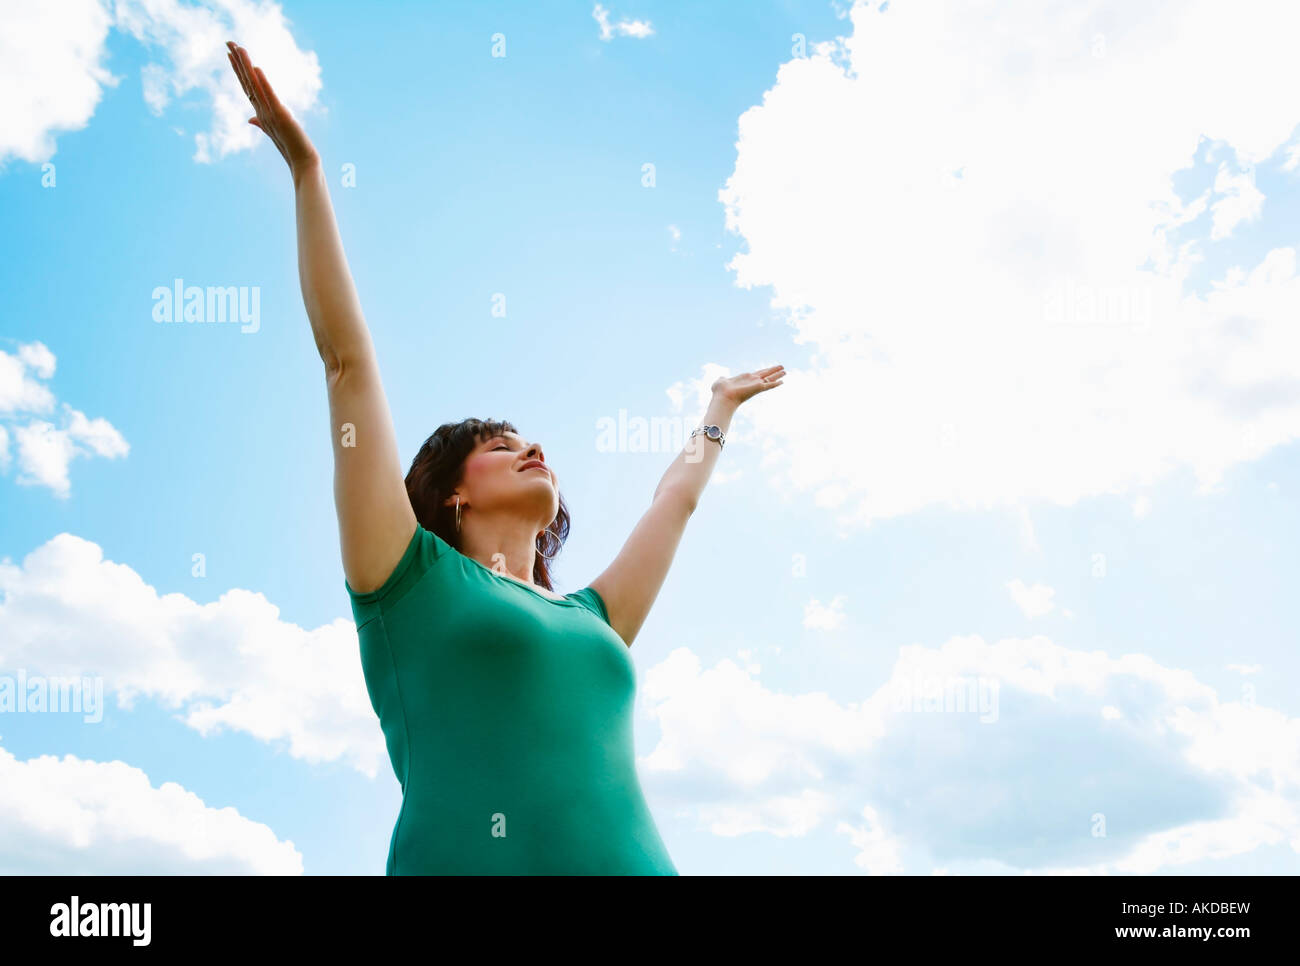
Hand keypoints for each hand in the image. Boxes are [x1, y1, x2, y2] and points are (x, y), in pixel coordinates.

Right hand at [226, 40, 318, 174]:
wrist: (302, 162)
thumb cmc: (290, 147)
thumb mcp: (273, 131)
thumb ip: (260, 122)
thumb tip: (250, 118)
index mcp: (260, 113)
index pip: (246, 87)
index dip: (238, 70)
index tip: (230, 53)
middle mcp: (261, 111)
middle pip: (247, 82)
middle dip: (238, 62)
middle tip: (228, 42)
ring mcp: (270, 114)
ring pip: (255, 86)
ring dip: (247, 67)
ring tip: (239, 49)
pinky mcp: (281, 116)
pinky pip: (270, 97)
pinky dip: (264, 83)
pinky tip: (258, 69)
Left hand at [710, 364, 784, 405]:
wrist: (723, 397)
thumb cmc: (720, 392)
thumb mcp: (721, 381)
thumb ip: (723, 379)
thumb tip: (722, 379)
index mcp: (744, 379)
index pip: (756, 374)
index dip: (763, 372)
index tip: (768, 370)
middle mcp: (752, 382)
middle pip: (766, 374)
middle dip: (774, 371)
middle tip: (782, 368)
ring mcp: (755, 385)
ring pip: (770, 378)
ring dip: (778, 375)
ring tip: (785, 371)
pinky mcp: (758, 388)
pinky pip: (769, 385)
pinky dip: (776, 384)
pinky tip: (783, 382)